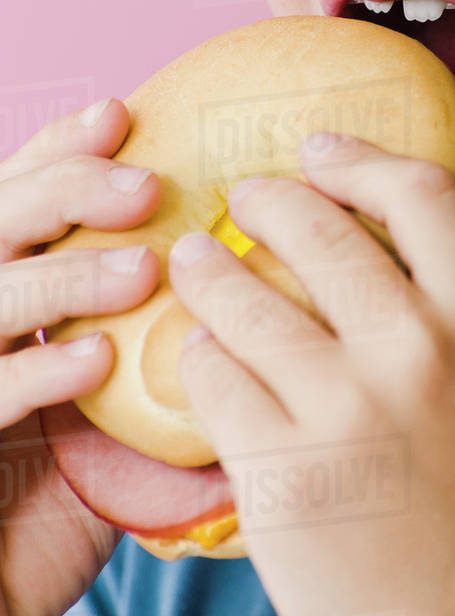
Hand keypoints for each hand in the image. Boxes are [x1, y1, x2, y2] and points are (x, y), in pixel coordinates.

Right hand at [0, 100, 159, 615]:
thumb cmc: (52, 500)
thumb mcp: (113, 420)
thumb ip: (165, 367)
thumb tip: (268, 320)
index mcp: (7, 293)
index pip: (20, 196)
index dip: (60, 150)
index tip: (120, 115)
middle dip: (66, 188)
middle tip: (145, 184)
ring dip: (65, 272)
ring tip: (142, 268)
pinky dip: (38, 368)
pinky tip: (94, 359)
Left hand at [172, 133, 454, 615]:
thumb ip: (451, 316)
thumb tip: (371, 247)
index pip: (421, 195)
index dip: (361, 157)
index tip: (320, 147)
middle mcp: (420, 352)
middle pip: (316, 227)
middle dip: (265, 199)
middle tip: (244, 199)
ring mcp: (346, 413)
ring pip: (241, 297)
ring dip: (205, 269)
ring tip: (192, 262)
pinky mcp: (283, 476)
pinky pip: (213, 379)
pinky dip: (199, 358)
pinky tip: (202, 356)